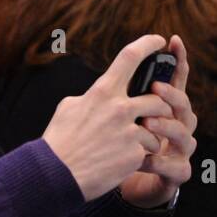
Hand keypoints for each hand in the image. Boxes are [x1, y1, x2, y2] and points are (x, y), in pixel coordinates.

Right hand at [42, 33, 176, 201]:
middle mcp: (118, 108)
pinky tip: (125, 161)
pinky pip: (150, 150)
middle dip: (161, 107)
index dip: (148, 45)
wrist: (56, 174)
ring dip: (152, 134)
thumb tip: (97, 95)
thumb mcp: (68, 108)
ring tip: (135, 144)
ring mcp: (129, 131)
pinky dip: (142, 155)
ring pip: (158, 126)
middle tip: (154, 116)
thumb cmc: (59, 141)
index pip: (130, 58)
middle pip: (157, 98)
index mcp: (101, 92)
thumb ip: (90, 98)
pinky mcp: (135, 153)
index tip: (159, 41)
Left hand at [117, 34, 195, 208]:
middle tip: (155, 88)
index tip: (173, 40)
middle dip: (172, 94)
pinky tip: (144, 160)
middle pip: (184, 106)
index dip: (177, 61)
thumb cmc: (121, 146)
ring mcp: (180, 150)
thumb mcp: (116, 119)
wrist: (128, 184)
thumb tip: (106, 78)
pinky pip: (176, 167)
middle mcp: (178, 126)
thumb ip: (117, 99)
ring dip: (166, 127)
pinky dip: (160, 162)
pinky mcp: (177, 174)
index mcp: (164, 109)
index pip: (174, 81)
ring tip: (147, 123)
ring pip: (185, 135)